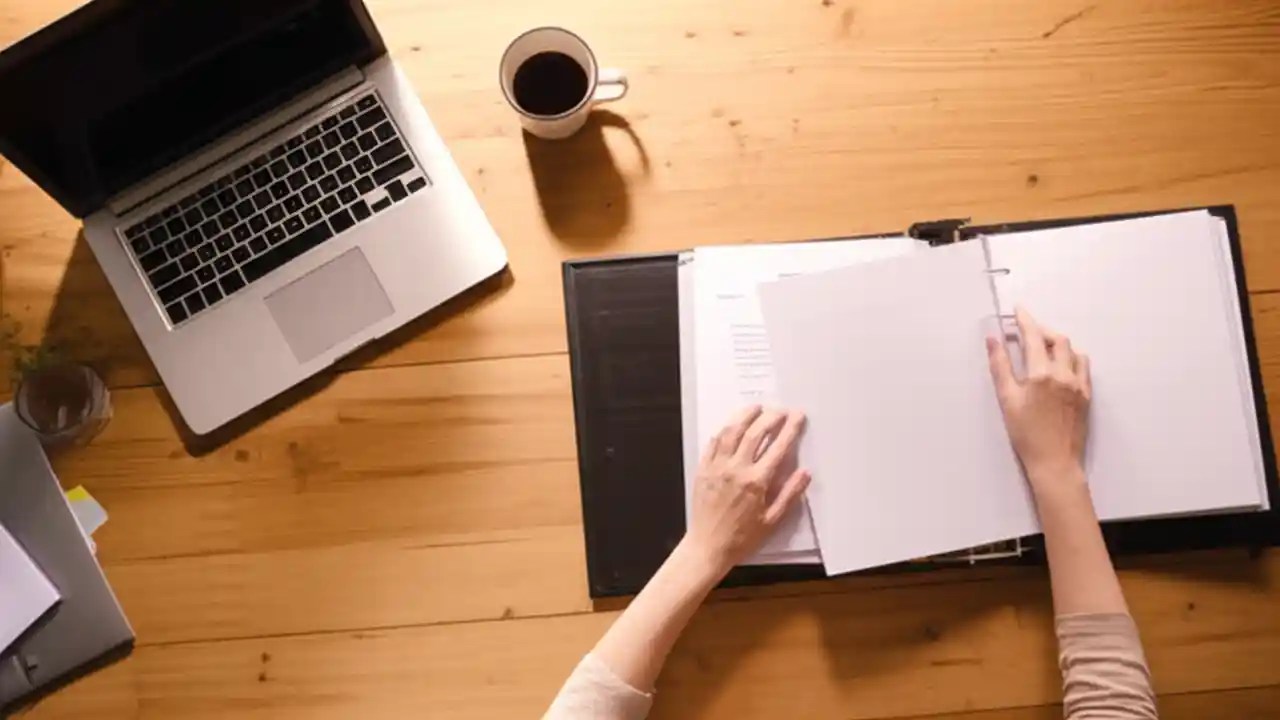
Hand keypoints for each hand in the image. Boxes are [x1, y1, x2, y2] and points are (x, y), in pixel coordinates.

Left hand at [683, 405, 810, 578]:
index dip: (790, 429)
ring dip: (744, 416)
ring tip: (756, 408)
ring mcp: (717, 467)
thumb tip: (805, 473)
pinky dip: (723, 430)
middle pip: (755, 433)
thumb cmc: (741, 538)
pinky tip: (730, 426)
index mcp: (756, 482)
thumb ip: (789, 494)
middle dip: (770, 417)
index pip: (777, 447)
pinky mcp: (703, 469)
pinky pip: (713, 443)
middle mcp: (736, 469)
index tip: (798, 417)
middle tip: (780, 410)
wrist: (707, 547)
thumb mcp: (772, 520)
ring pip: (731, 432)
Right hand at [987, 308, 1091, 493]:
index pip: (1034, 337)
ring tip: (1044, 347)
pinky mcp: (1087, 396)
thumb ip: (1000, 367)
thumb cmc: (1026, 434)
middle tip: (1028, 330)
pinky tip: (1062, 365)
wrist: (1055, 462)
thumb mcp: (1006, 400)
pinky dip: (1071, 358)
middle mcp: (1064, 374)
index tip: (1018, 310)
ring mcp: (1079, 385)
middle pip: (1058, 340)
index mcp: (1042, 374)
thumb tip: (993, 340)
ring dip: (1059, 343)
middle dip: (1042, 330)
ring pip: (1074, 351)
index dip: (1026, 320)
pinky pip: (1083, 367)